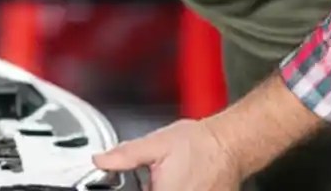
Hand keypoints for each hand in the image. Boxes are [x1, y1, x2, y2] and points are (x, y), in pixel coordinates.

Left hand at [93, 119, 243, 190]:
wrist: (230, 144)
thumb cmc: (199, 144)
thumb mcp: (155, 144)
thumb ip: (125, 155)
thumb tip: (101, 161)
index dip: (141, 187)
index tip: (143, 181)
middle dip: (148, 187)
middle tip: (155, 176)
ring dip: (162, 188)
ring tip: (170, 177)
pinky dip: (176, 189)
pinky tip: (179, 182)